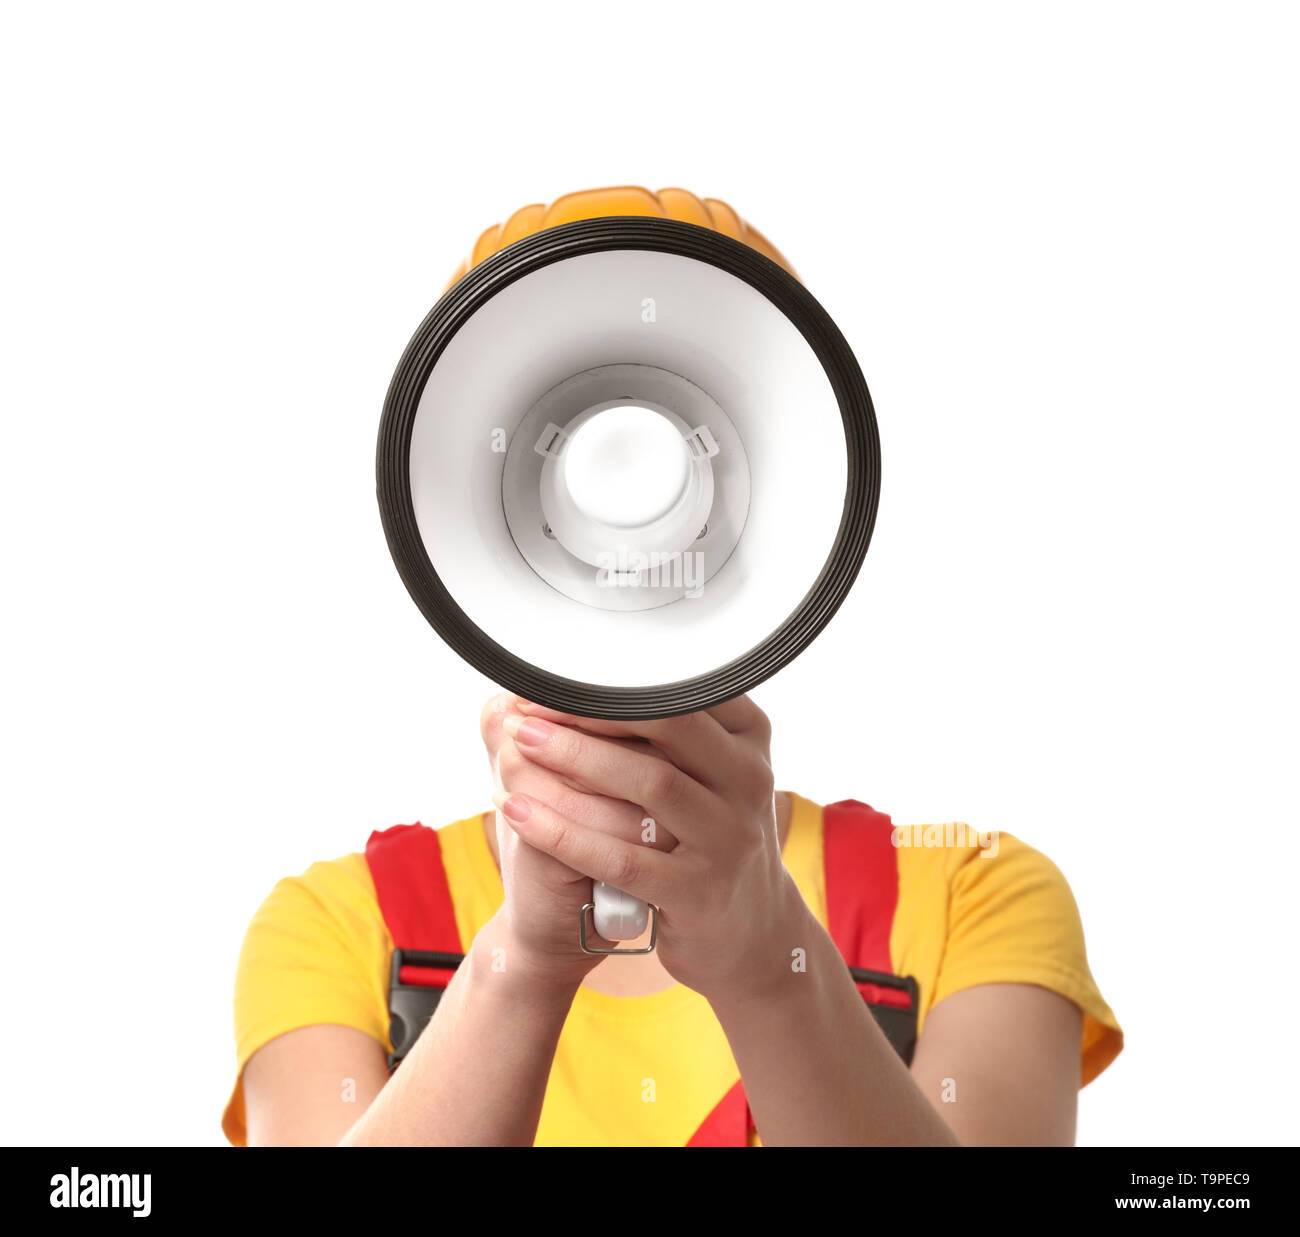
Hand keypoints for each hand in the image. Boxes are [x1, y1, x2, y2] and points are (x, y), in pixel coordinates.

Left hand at [491, 694, 809, 1005]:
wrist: (749, 932)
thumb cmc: (710, 837)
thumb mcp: (709, 775)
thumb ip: (667, 729)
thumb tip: (583, 675)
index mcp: (748, 740)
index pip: (683, 691)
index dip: (614, 681)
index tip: (557, 677)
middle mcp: (749, 781)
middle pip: (669, 727)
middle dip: (590, 712)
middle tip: (530, 706)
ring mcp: (730, 838)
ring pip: (651, 784)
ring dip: (577, 759)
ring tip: (518, 743)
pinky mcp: (699, 892)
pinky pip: (623, 857)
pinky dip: (565, 832)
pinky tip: (520, 811)